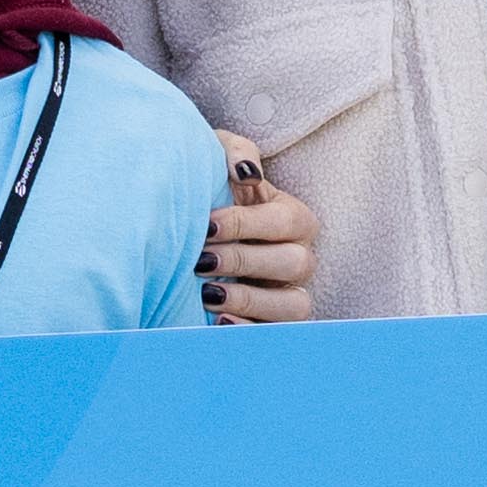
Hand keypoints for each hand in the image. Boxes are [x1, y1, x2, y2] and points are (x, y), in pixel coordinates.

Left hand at [198, 153, 318, 323]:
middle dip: (245, 262)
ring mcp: (289, 294)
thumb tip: (246, 173)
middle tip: (201, 261)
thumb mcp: (218, 161)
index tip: (206, 226)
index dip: (247, 224)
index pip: (286, 221)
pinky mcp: (272, 324)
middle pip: (295, 263)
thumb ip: (234, 152)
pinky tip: (216, 321)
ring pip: (294, 305)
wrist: (186, 233)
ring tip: (207, 294)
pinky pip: (274, 335)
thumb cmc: (209, 195)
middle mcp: (300, 258)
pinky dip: (247, 329)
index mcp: (293, 219)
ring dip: (250, 300)